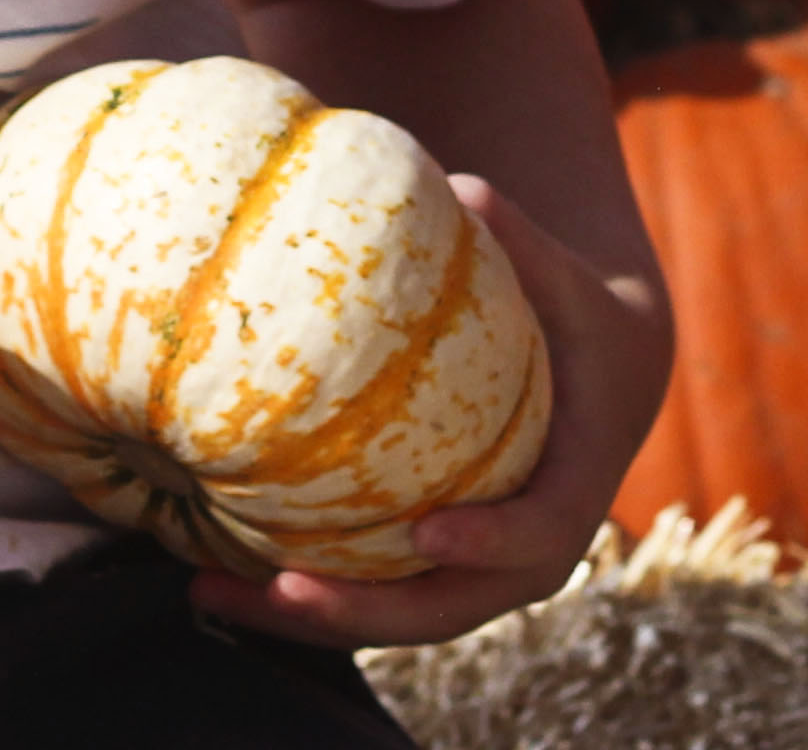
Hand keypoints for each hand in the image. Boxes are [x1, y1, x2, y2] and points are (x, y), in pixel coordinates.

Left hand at [189, 171, 675, 647]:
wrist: (599, 374)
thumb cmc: (575, 314)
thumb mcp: (563, 276)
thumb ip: (514, 238)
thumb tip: (455, 188)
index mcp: (573, 485)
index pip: (541, 534)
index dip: (490, 543)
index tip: (428, 534)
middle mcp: (526, 548)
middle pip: (449, 609)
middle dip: (364, 613)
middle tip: (284, 587)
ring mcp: (476, 568)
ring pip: (392, 618)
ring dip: (305, 617)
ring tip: (208, 591)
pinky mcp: (432, 568)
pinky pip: (366, 594)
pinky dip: (299, 591)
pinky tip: (214, 569)